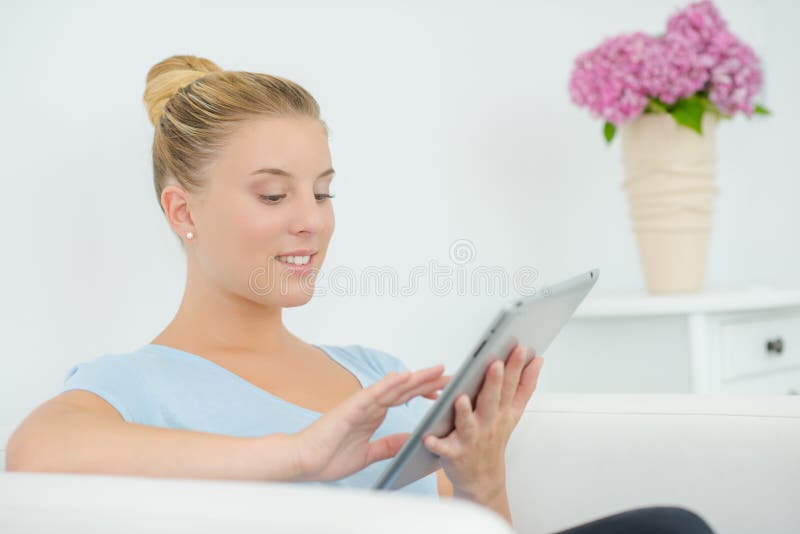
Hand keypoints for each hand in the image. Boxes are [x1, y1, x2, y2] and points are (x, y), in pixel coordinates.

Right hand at [293, 365, 449, 481]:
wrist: (304, 461)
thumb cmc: (328, 456)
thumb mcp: (369, 454)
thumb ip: (388, 445)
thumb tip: (409, 440)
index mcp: (374, 414)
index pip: (405, 398)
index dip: (425, 392)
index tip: (444, 390)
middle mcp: (370, 405)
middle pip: (405, 389)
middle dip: (428, 381)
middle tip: (450, 374)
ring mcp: (361, 404)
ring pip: (394, 387)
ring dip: (415, 378)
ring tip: (436, 370)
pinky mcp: (351, 408)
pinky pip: (373, 393)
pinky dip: (388, 384)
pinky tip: (404, 376)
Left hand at [421, 344, 543, 501]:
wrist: (482, 479)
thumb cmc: (494, 439)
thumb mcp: (514, 413)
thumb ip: (526, 386)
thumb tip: (538, 360)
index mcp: (502, 411)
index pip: (511, 386)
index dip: (516, 367)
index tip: (521, 349)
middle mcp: (488, 423)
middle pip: (491, 401)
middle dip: (494, 383)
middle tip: (494, 364)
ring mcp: (471, 439)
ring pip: (467, 424)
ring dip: (464, 413)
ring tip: (460, 399)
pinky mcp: (453, 453)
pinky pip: (443, 448)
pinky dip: (436, 444)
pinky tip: (428, 438)